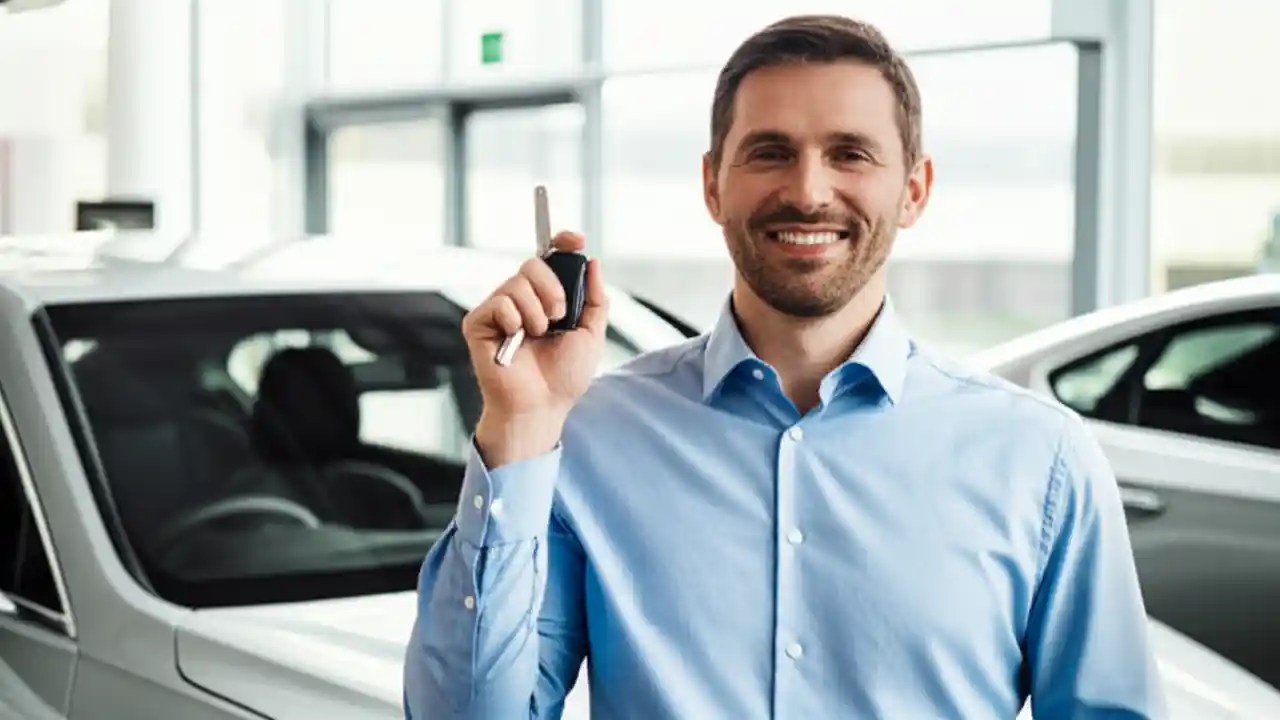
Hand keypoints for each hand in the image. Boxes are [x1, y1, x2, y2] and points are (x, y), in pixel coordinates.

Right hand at [461, 231, 607, 465]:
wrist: (542, 406)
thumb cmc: (563, 378)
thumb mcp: (591, 334)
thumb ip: (595, 298)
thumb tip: (592, 262)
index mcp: (546, 299)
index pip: (549, 259)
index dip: (561, 243)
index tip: (576, 240)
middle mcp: (521, 300)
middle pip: (533, 264)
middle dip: (553, 288)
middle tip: (559, 316)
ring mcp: (498, 311)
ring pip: (517, 282)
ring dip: (537, 311)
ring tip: (538, 335)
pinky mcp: (478, 323)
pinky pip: (499, 302)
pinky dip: (515, 320)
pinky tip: (516, 340)